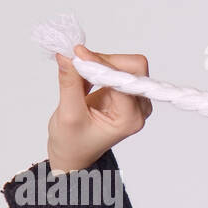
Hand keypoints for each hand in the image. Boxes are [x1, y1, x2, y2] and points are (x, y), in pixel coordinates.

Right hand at [46, 45, 153, 172]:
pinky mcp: (125, 91)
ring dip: (100, 62)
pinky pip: (116, 67)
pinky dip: (98, 65)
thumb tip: (68, 55)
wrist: (74, 152)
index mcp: (130, 118)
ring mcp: (135, 99)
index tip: (78, 55)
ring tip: (78, 73)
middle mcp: (139, 108)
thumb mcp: (68, 114)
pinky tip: (83, 74)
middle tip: (78, 61)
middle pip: (133, 68)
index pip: (125, 80)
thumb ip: (70, 83)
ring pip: (125, 64)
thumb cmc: (73, 142)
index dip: (102, 64)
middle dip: (105, 60)